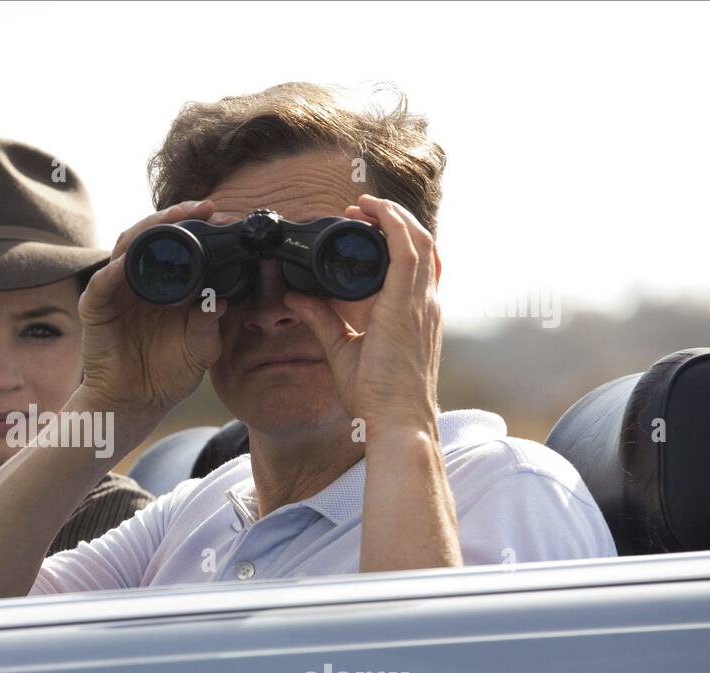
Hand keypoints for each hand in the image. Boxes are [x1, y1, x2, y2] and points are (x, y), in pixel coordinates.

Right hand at [76, 200, 227, 428]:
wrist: (138, 402)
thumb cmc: (168, 374)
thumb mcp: (201, 349)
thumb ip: (209, 324)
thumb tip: (220, 300)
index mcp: (166, 285)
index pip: (176, 243)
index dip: (194, 226)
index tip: (218, 214)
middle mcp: (139, 280)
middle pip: (149, 235)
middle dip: (172, 217)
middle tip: (198, 207)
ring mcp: (115, 290)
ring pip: (125, 247)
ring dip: (146, 231)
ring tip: (169, 220)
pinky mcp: (95, 307)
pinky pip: (102, 283)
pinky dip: (113, 271)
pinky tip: (128, 264)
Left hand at [285, 194, 441, 431]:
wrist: (395, 421)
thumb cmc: (377, 396)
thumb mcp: (343, 350)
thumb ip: (321, 320)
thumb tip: (294, 299)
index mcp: (417, 314)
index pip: (417, 264)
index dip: (395, 237)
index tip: (363, 226)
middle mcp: (426, 304)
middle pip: (421, 244)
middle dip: (394, 219)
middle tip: (361, 208)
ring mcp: (422, 303)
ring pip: (419, 240)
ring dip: (393, 215)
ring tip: (365, 204)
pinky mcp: (408, 305)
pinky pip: (408, 251)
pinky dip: (393, 225)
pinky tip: (373, 212)